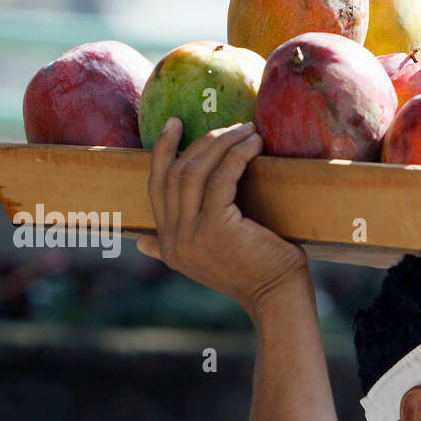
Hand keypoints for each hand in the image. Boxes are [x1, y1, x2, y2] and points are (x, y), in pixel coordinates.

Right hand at [137, 118, 309, 316]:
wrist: (278, 298)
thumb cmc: (256, 274)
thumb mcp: (206, 261)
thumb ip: (170, 251)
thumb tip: (142, 243)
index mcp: (168, 246)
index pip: (156, 188)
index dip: (164, 153)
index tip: (174, 125)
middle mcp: (173, 240)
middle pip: (175, 174)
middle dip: (200, 141)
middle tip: (226, 122)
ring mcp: (191, 234)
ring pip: (196, 171)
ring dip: (222, 144)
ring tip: (246, 129)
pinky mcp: (216, 227)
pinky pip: (223, 178)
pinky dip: (238, 155)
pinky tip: (254, 144)